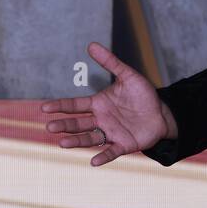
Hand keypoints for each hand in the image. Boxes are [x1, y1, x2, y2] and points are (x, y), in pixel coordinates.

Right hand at [40, 42, 173, 165]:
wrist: (162, 113)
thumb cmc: (143, 95)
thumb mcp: (128, 76)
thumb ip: (110, 62)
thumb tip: (91, 45)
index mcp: (98, 104)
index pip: (74, 105)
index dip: (60, 106)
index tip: (44, 107)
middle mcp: (100, 120)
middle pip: (77, 123)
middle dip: (64, 125)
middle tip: (50, 126)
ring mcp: (110, 133)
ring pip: (89, 138)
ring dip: (76, 141)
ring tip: (62, 143)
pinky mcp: (123, 144)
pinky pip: (111, 151)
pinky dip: (102, 156)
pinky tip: (93, 162)